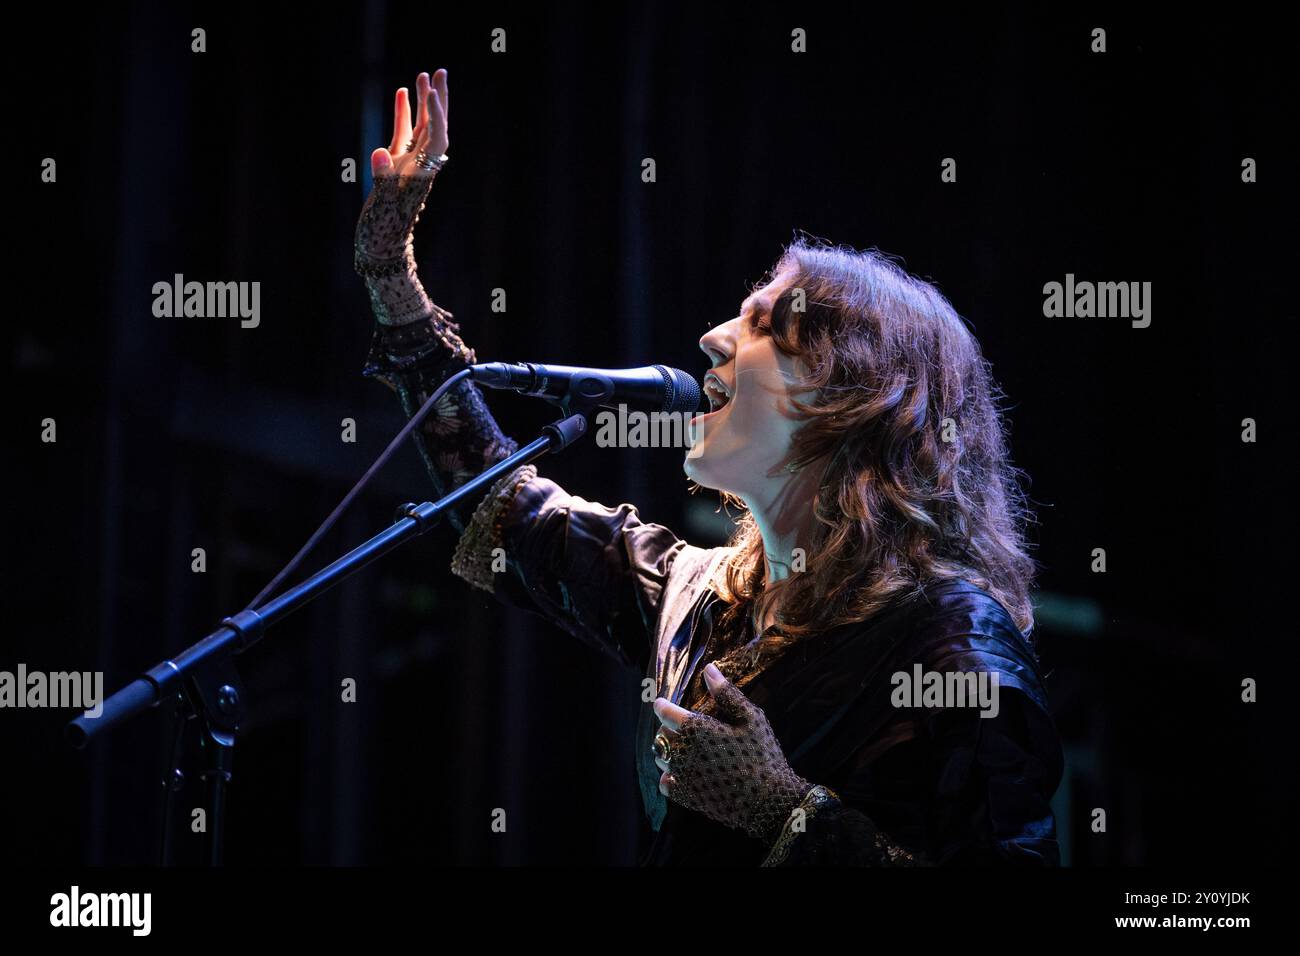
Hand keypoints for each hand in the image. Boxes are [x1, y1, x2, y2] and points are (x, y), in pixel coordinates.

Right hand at [354, 69, 450, 267]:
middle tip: (441, 72)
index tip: (430, 90)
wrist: (380, 251)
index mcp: (421, 175)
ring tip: (423, 75)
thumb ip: (383, 179)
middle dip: (439, 101)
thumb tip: (380, 151)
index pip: (435, 138)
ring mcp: (408, 166)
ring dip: (423, 102)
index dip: (435, 114)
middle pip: (436, 128)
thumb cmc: (382, 233)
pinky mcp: (396, 167)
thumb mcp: (382, 207)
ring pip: (420, 128)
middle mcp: (420, 167)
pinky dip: (403, 115)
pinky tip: (401, 94)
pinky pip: (403, 135)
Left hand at [652, 663, 813, 840]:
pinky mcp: (687, 796)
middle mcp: (683, 751)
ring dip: (667, 751)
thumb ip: (726, 694)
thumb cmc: (762, 754)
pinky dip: (668, 777)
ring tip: (682, 749)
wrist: (769, 800)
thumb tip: (709, 668)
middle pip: (661, 735)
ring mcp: (683, 775)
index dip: (662, 706)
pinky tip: (681, 774)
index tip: (661, 703)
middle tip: (678, 727)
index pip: (665, 712)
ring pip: (661, 759)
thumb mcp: (750, 719)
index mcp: (696, 729)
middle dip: (667, 728)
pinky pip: (665, 784)